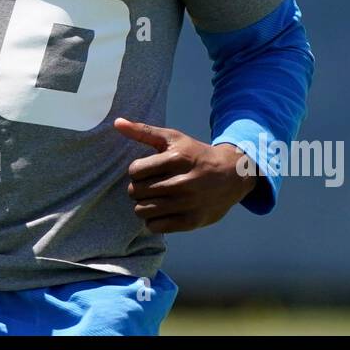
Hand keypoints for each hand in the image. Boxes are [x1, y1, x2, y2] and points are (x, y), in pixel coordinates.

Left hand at [114, 117, 257, 233]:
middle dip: (138, 188)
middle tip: (149, 185)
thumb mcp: (173, 138)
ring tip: (154, 198)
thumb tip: (117, 123)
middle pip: (137, 191)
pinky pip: (155, 226)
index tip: (146, 171)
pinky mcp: (191, 221)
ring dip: (143, 204)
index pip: (135, 171)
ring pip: (142, 211)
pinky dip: (153, 220)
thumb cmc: (196, 154)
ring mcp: (188, 203)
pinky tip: (161, 211)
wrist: (232, 175)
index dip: (136, 171)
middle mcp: (183, 182)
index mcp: (177, 159)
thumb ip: (143, 131)